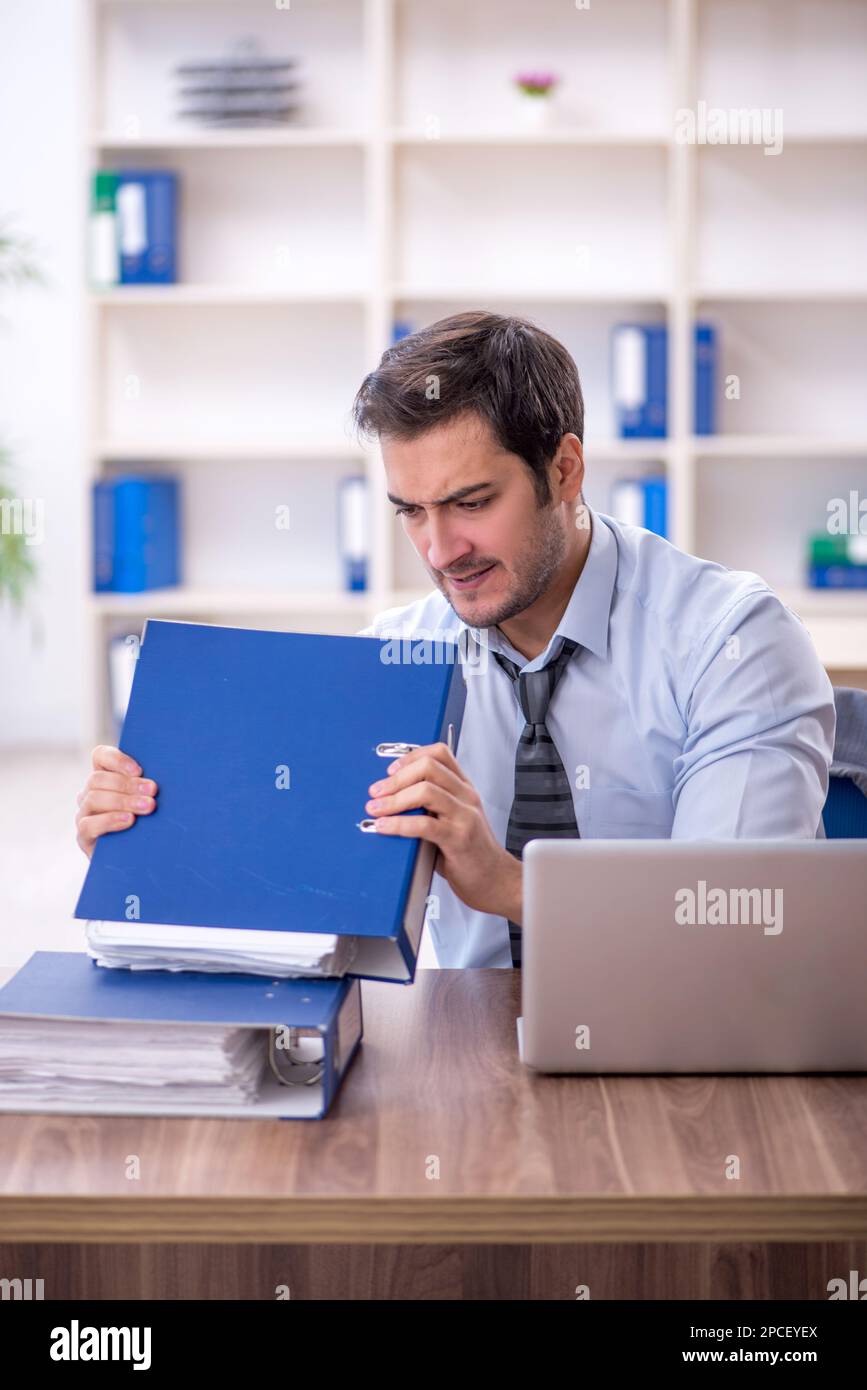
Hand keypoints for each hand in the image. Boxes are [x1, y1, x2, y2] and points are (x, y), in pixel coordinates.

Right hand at [75, 745, 157, 859]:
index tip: (139, 770)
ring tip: (148, 807)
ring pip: (94, 799)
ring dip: (123, 801)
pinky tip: (129, 821)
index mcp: (105, 778)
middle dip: (128, 784)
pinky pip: (89, 825)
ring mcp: (84, 814)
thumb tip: (166, 778)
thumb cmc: (148, 823)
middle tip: (153, 791)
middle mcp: (90, 793)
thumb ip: (149, 787)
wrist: (139, 860)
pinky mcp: (83, 836)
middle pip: (98, 779)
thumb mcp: (148, 800)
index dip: (117, 759)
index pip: (100, 756)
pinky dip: (110, 820)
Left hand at [364, 741, 521, 922]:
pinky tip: (385, 827)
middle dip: (395, 778)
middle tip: (376, 792)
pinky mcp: (459, 839)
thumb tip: (393, 800)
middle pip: (428, 767)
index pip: (439, 754)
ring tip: (376, 809)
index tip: (390, 770)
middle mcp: (466, 797)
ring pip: (425, 791)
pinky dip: (399, 823)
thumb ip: (431, 808)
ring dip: (394, 799)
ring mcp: (464, 816)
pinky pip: (424, 824)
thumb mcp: (453, 821)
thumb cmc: (472, 854)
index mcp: (464, 789)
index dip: (410, 757)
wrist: (497, 881)